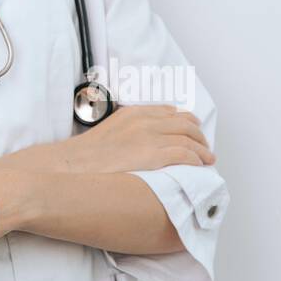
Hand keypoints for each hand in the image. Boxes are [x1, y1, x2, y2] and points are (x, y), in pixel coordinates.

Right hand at [68, 105, 214, 172]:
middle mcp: (145, 121)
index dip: (186, 123)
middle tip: (204, 147)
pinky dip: (196, 160)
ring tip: (208, 160)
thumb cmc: (85, 156)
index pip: (170, 113)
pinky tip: (199, 167)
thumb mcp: (108, 131)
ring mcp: (150, 137)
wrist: (72, 165)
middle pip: (185, 124)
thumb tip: (138, 144)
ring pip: (189, 139)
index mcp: (134, 113)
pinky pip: (185, 154)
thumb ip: (127, 131)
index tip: (192, 132)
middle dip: (199, 136)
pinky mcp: (153, 155)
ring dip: (202, 150)